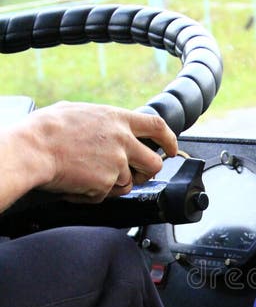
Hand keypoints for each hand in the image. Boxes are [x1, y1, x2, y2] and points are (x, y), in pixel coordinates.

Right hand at [27, 101, 177, 202]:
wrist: (33, 149)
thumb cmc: (47, 129)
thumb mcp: (79, 111)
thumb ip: (101, 120)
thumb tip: (105, 124)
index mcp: (118, 119)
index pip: (157, 127)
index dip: (169, 139)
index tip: (172, 148)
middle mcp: (123, 141)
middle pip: (154, 163)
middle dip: (147, 173)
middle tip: (135, 174)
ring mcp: (117, 164)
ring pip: (129, 183)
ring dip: (112, 184)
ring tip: (88, 175)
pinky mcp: (106, 184)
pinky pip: (106, 195)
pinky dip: (93, 194)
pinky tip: (77, 183)